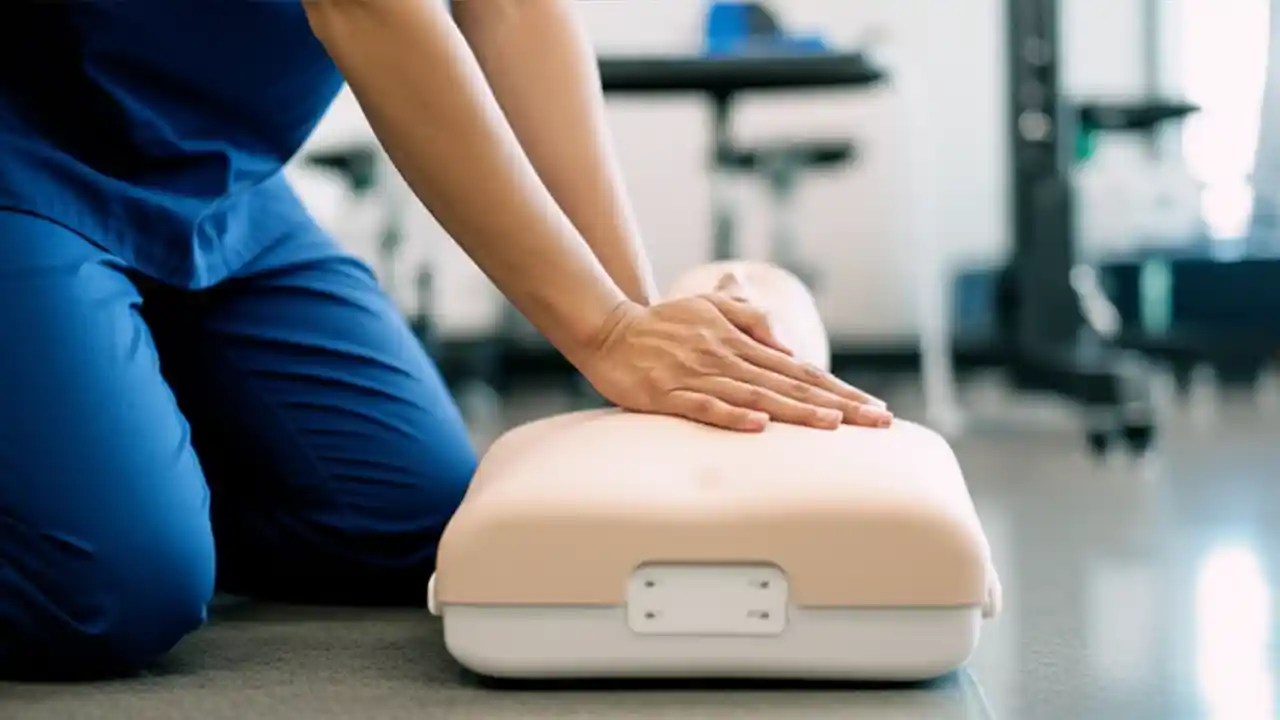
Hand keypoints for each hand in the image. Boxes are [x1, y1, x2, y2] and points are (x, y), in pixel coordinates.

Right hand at [576, 295, 892, 431]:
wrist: (609, 331)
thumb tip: (788, 345)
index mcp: (740, 342)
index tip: (874, 408)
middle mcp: (726, 358)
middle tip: (875, 422)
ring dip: (795, 410)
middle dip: (836, 404)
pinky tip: (758, 425)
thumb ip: (751, 317)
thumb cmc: (664, 323)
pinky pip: (704, 405)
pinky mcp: (668, 393)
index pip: (801, 369)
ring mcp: (697, 375)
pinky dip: (731, 415)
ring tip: (832, 424)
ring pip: (755, 395)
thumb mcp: (710, 306)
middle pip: (790, 384)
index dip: (840, 389)